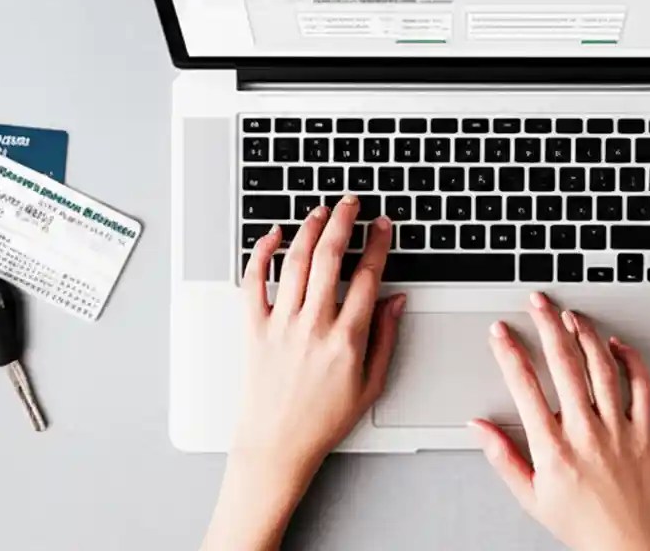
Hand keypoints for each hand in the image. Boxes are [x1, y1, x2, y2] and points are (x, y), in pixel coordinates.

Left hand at [203, 196, 403, 550]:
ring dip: (309, 229)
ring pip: (295, 262)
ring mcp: (281, 325)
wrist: (277, 445)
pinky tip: (272, 235)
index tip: (383, 226)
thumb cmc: (324, 420)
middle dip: (344, 222)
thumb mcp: (371, 384)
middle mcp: (314, 326)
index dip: (377, 244)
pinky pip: (254, 282)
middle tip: (352, 204)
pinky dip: (260, 254)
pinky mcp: (254, 329)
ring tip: (320, 212)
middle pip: (329, 258)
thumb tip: (396, 300)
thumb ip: (385, 337)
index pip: (367, 277)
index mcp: (347, 339)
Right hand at [471, 292, 649, 550]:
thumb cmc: (581, 524)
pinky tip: (615, 344)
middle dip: (546, 325)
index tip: (499, 331)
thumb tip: (478, 427)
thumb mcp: (530, 497)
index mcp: (553, 447)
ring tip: (570, 314)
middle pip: (564, 363)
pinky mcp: (645, 430)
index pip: (525, 385)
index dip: (509, 352)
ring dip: (584, 333)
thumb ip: (502, 457)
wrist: (630, 545)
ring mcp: (618, 428)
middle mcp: (586, 431)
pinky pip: (640, 385)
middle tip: (536, 302)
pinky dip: (629, 359)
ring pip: (601, 366)